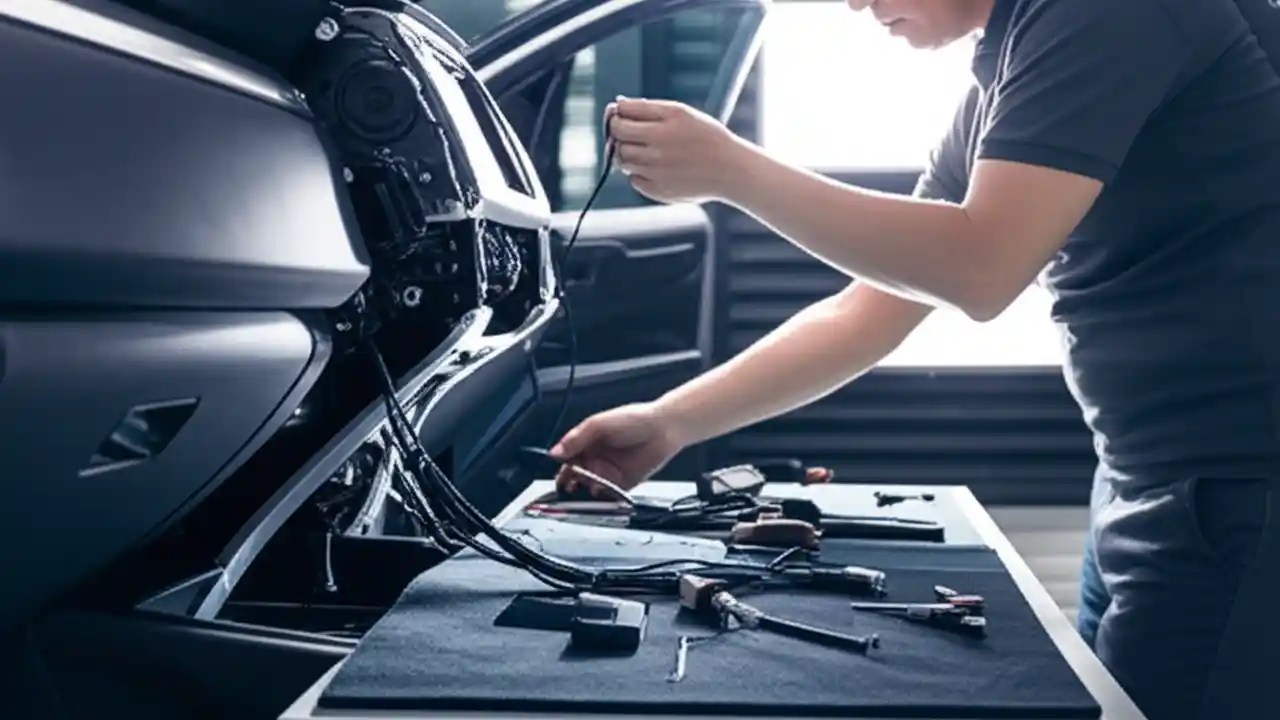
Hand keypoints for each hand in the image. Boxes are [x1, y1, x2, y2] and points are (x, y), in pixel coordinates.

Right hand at [549, 402, 686, 496]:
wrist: (663, 429)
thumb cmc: (634, 419)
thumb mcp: (598, 425)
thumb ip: (576, 439)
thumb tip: (555, 452)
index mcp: (586, 442)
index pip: (566, 459)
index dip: (561, 467)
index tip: (559, 473)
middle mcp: (595, 459)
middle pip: (574, 476)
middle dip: (569, 483)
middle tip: (568, 486)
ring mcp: (607, 473)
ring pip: (588, 488)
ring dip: (583, 493)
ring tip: (583, 492)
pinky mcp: (621, 485)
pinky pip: (607, 496)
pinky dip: (601, 499)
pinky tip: (599, 496)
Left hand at [605, 97, 747, 203]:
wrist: (730, 170)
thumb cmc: (706, 137)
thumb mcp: (681, 112)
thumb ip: (647, 108)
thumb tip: (617, 106)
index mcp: (664, 123)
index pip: (621, 115)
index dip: (616, 114)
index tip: (621, 116)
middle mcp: (658, 147)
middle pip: (617, 137)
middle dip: (618, 133)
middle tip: (630, 134)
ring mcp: (656, 171)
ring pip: (622, 160)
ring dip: (628, 154)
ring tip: (648, 151)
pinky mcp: (657, 190)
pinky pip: (633, 179)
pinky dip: (639, 173)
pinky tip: (657, 168)